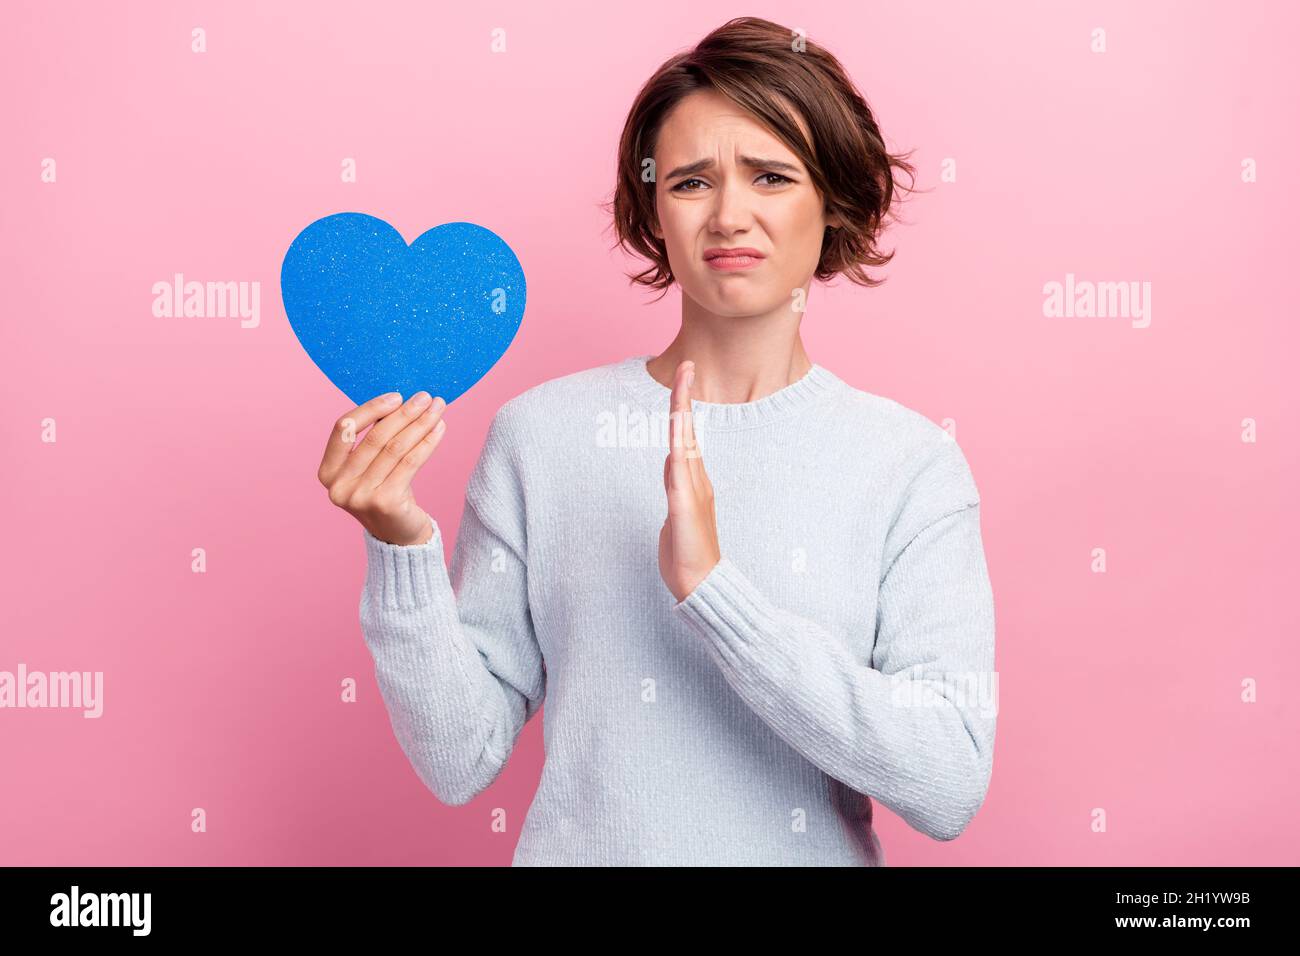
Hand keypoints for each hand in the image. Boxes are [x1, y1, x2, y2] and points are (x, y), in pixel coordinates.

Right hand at [317, 390, 448, 546]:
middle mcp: (338, 486)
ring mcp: (361, 497)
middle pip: (374, 437)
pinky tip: (439, 428)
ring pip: (395, 448)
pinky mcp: (386, 503)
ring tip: (437, 407)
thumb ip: (373, 439)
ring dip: (419, 424)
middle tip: (424, 396)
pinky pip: (410, 463)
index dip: (370, 409)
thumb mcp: (369, 467)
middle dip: (403, 413)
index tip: (396, 396)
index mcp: (327, 472)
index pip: (344, 428)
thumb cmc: (385, 492)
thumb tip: (400, 401)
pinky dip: (427, 442)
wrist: (399, 535)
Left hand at [659, 360, 721, 601]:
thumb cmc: (688, 555)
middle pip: (686, 432)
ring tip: (683, 385)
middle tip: (688, 366)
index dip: (683, 407)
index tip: (685, 379)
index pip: (685, 436)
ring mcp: (691, 493)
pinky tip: (677, 434)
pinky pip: (678, 475)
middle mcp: (695, 481)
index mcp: (693, 481)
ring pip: (684, 446)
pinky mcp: (684, 509)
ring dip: (682, 416)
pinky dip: (678, 453)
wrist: (701, 585)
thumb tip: (673, 464)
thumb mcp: (676, 515)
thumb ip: (676, 489)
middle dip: (685, 398)